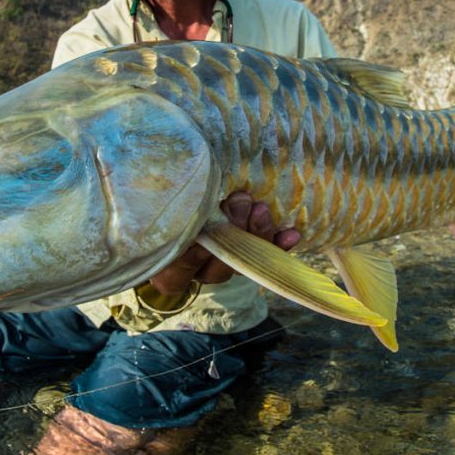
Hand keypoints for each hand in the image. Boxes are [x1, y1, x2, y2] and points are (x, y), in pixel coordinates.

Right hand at [149, 192, 301, 296]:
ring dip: (257, 235)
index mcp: (168, 269)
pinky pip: (265, 257)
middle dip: (234, 231)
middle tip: (240, 200)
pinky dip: (278, 245)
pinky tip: (292, 235)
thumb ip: (174, 204)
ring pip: (244, 261)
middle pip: (218, 265)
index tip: (203, 235)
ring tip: (261, 208)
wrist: (179, 207)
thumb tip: (172, 182)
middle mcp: (198, 272)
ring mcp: (224, 266)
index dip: (192, 256)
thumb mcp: (162, 206)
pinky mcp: (246, 258)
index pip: (178, 272)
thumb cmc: (164, 206)